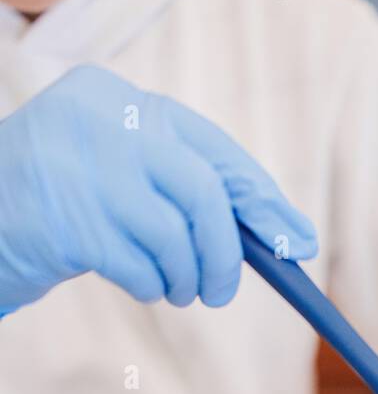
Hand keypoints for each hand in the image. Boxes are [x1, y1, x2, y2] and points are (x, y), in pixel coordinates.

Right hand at [0, 64, 316, 314]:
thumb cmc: (64, 208)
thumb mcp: (121, 180)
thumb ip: (183, 192)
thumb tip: (278, 235)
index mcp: (120, 100)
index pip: (211, 148)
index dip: (261, 200)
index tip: (297, 241)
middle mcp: (101, 121)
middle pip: (202, 191)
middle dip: (225, 253)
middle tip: (222, 293)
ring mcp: (82, 168)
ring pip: (173, 236)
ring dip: (184, 278)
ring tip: (170, 289)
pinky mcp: (69, 220)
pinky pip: (140, 268)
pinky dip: (148, 287)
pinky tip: (134, 284)